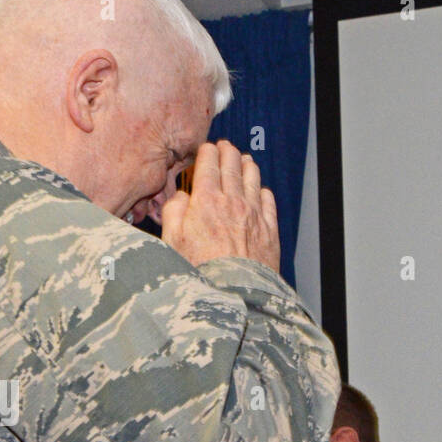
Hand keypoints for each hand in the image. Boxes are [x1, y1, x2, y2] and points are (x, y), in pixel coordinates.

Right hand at [161, 139, 279, 272]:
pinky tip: (260, 190)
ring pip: (253, 178)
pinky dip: (263, 190)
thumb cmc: (200, 272)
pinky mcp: (270, 230)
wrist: (233, 295)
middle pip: (233, 165)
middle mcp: (233, 202)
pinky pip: (269, 201)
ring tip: (244, 159)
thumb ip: (173, 212)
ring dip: (248, 165)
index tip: (207, 149)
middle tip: (225, 146)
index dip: (207, 151)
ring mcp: (254, 215)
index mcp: (206, 201)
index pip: (208, 163)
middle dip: (228, 151)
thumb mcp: (172, 241)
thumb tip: (181, 197)